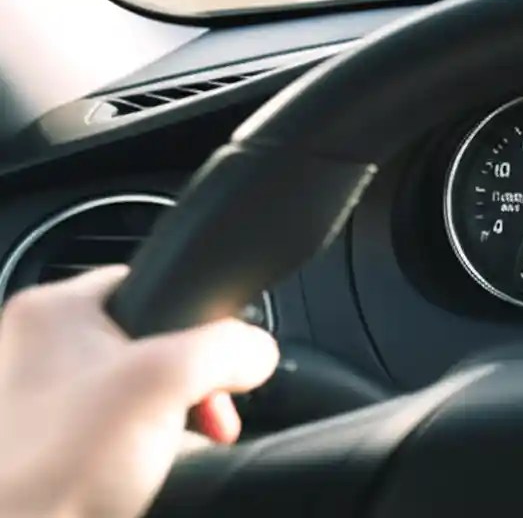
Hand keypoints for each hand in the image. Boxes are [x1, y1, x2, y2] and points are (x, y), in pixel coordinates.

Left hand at [0, 267, 278, 517]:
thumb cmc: (60, 466)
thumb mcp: (167, 382)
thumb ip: (227, 348)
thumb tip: (258, 352)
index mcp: (53, 312)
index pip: (151, 281)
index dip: (198, 317)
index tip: (218, 361)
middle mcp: (39, 349)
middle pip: (153, 340)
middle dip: (194, 380)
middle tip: (209, 412)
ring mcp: (42, 400)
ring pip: (140, 388)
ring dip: (176, 415)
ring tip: (185, 444)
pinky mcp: (52, 447)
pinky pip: (121, 428)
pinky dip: (148, 444)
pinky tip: (155, 466)